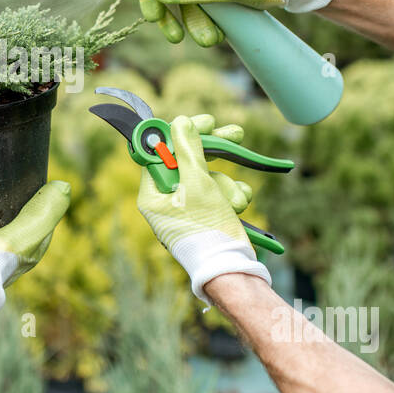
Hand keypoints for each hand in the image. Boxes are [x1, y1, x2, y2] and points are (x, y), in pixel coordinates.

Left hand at [136, 114, 270, 304]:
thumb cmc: (208, 231)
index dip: (182, 134)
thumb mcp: (198, 184)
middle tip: (233, 133)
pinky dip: (231, 196)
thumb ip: (189, 150)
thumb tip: (180, 123)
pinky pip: (218, 194)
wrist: (232, 271)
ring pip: (208, 177)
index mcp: (153, 194)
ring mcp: (187, 209)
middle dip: (214, 152)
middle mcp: (166, 201)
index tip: (204, 121)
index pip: (161, 152)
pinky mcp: (206, 216)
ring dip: (227, 184)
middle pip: (187, 161)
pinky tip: (240, 205)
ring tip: (236, 200)